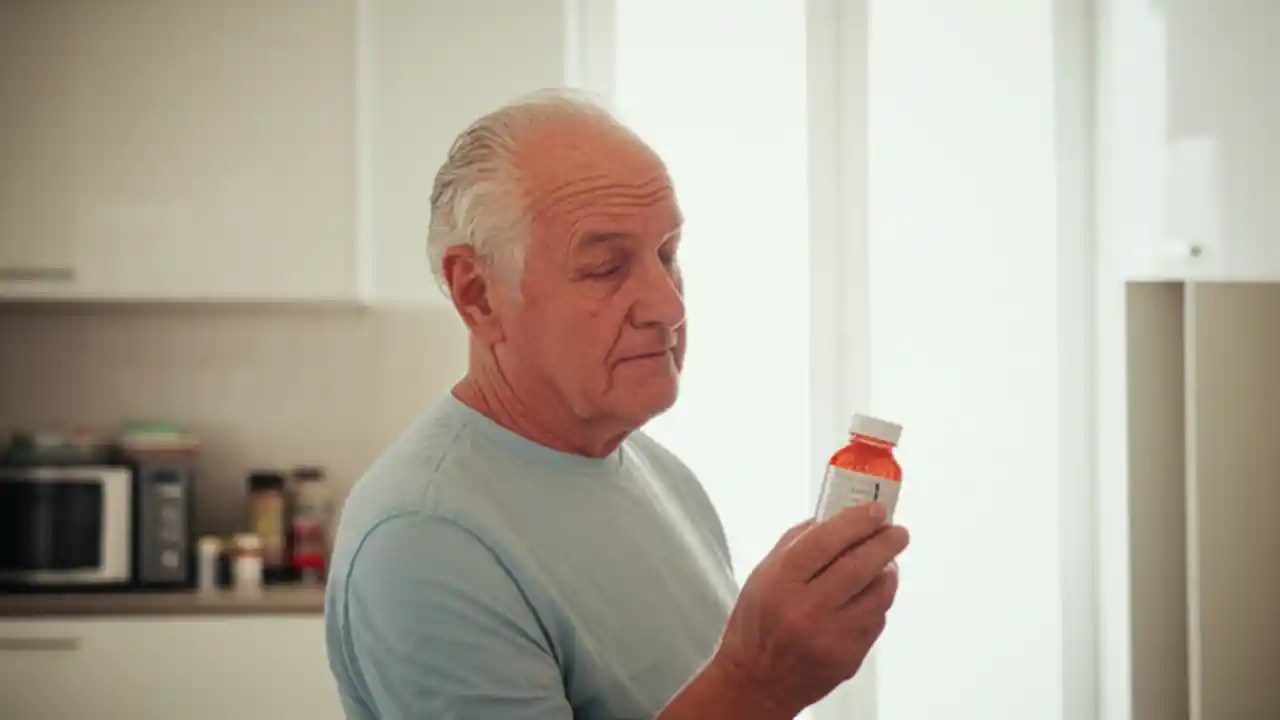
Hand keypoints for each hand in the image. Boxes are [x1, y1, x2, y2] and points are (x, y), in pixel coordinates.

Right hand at [709, 503, 909, 716]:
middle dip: (885, 542)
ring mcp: (830, 636)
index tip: (874, 511)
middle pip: (859, 565)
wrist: (756, 682)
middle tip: (896, 532)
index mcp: (780, 583)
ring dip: (888, 573)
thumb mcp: (762, 576)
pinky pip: (876, 620)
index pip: (825, 540)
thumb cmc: (756, 626)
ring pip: (877, 594)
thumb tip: (831, 518)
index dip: (855, 521)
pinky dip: (878, 603)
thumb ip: (795, 544)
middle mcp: (806, 609)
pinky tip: (870, 595)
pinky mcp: (848, 657)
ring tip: (887, 563)